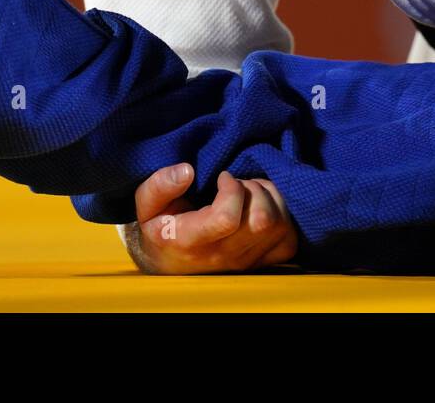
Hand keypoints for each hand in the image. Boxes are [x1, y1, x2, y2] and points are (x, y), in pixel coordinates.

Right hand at [123, 164, 297, 274]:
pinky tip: (263, 206)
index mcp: (191, 241)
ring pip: (278, 226)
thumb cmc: (160, 226)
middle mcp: (222, 256)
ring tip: (250, 192)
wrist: (169, 261)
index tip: (222, 178)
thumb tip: (187, 171)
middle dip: (254, 189)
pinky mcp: (262, 262)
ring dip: (269, 198)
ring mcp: (245, 262)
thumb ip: (160, 185)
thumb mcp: (147, 204)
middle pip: (261, 220)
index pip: (227, 219)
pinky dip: (282, 216)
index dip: (232, 189)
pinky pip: (287, 240)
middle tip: (238, 183)